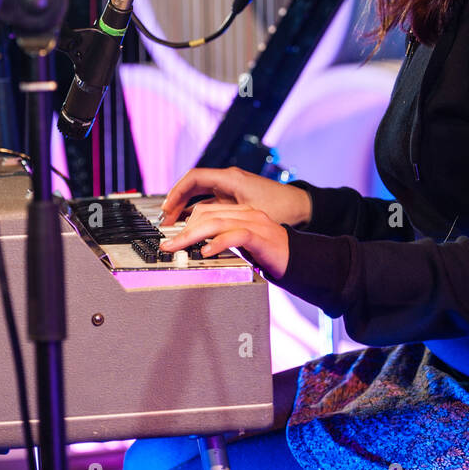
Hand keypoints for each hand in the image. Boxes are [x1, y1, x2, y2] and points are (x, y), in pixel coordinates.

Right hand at [159, 165, 311, 228]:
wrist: (301, 206)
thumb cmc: (282, 207)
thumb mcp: (252, 213)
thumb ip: (228, 217)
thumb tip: (204, 226)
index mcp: (231, 178)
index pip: (195, 177)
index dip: (177, 191)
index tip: (167, 206)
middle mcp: (228, 180)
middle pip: (194, 185)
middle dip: (177, 200)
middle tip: (166, 218)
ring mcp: (231, 188)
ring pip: (200, 193)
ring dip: (186, 206)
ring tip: (174, 222)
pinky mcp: (234, 197)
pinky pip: (209, 199)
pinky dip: (198, 209)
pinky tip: (192, 223)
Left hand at [159, 201, 290, 279]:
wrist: (301, 260)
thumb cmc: (272, 255)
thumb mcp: (243, 245)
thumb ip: (225, 240)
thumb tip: (201, 245)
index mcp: (242, 212)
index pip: (207, 209)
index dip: (186, 221)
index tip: (171, 236)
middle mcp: (247, 213)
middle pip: (207, 214)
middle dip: (183, 230)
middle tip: (168, 245)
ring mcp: (255, 222)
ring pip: (216, 222)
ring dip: (192, 236)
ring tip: (178, 247)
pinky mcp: (261, 236)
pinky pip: (235, 235)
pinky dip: (218, 243)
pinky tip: (206, 252)